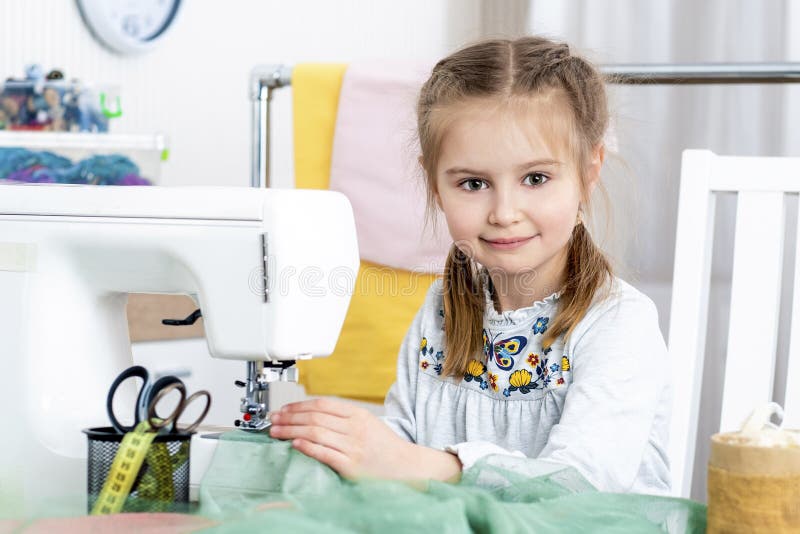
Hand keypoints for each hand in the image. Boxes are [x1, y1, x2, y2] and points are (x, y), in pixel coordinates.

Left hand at [268, 398, 460, 481]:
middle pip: (314, 417)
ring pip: (315, 433)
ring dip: (291, 431)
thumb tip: (311, 414)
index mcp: (357, 414)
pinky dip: (307, 447)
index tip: (283, 409)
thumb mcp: (366, 422)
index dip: (298, 406)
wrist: (406, 466)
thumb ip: (342, 417)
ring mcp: (352, 446)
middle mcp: (354, 428)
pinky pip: (324, 453)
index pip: (321, 405)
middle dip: (289, 418)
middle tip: (273, 420)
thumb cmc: (384, 445)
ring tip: (277, 432)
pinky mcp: (351, 465)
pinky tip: (294, 445)